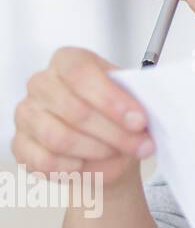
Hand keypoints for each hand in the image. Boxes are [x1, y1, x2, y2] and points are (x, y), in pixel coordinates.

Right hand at [11, 47, 152, 186]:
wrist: (105, 150)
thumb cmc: (117, 117)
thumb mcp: (132, 101)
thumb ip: (135, 100)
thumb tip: (141, 115)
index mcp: (68, 61)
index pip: (81, 72)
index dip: (111, 99)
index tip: (139, 121)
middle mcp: (41, 83)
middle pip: (75, 110)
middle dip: (115, 133)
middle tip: (141, 145)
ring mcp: (26, 113)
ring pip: (59, 138)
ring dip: (97, 150)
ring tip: (116, 152)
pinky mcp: (20, 144)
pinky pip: (46, 161)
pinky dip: (74, 167)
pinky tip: (88, 162)